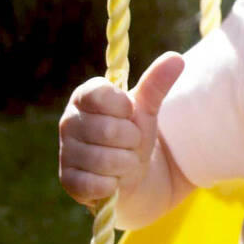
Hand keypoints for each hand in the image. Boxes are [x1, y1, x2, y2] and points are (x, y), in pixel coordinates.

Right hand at [59, 52, 184, 209]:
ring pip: (105, 160)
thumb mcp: (146, 110)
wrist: (133, 175)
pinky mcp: (69, 181)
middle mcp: (69, 122)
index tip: (128, 113)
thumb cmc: (134, 135)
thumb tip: (176, 58)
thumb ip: (156, 83)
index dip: (124, 108)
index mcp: (84, 97)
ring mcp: (66, 152)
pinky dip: (114, 184)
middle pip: (108, 130)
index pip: (101, 95)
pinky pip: (96, 184)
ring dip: (127, 164)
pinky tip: (114, 180)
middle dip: (131, 140)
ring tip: (124, 161)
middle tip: (130, 143)